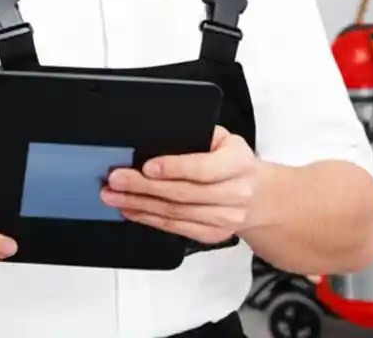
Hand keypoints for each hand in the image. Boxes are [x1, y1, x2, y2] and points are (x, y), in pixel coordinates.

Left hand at [100, 126, 259, 244]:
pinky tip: (132, 210)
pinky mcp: (211, 235)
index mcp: (238, 163)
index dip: (173, 168)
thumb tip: (158, 138)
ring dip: (140, 205)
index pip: (203, 168)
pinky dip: (149, 219)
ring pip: (175, 214)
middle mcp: (235, 193)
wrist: (258, 195)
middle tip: (117, 180)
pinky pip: (175, 228)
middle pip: (183, 193)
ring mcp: (224, 218)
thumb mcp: (224, 139)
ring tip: (115, 196)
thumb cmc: (234, 163)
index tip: (147, 167)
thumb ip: (197, 137)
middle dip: (143, 187)